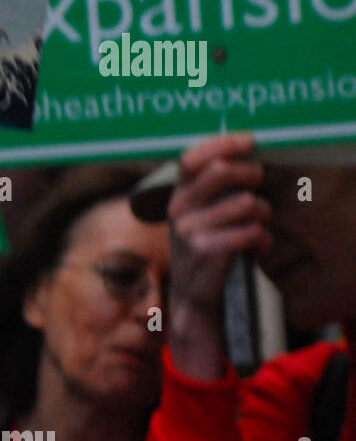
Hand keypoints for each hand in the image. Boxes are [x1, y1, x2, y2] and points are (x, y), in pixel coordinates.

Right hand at [166, 133, 271, 379]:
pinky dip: (262, 240)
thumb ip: (211, 188)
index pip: (193, 158)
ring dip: (262, 214)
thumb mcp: (198, 215)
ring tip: (257, 226)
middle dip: (251, 175)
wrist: (192, 298)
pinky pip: (252, 232)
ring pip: (247, 203)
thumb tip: (243, 153)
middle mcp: (179, 210)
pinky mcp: (206, 252)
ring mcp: (190, 231)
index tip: (249, 141)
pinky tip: (255, 248)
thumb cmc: (204, 249)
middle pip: (222, 171)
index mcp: (177, 196)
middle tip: (258, 186)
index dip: (223, 143)